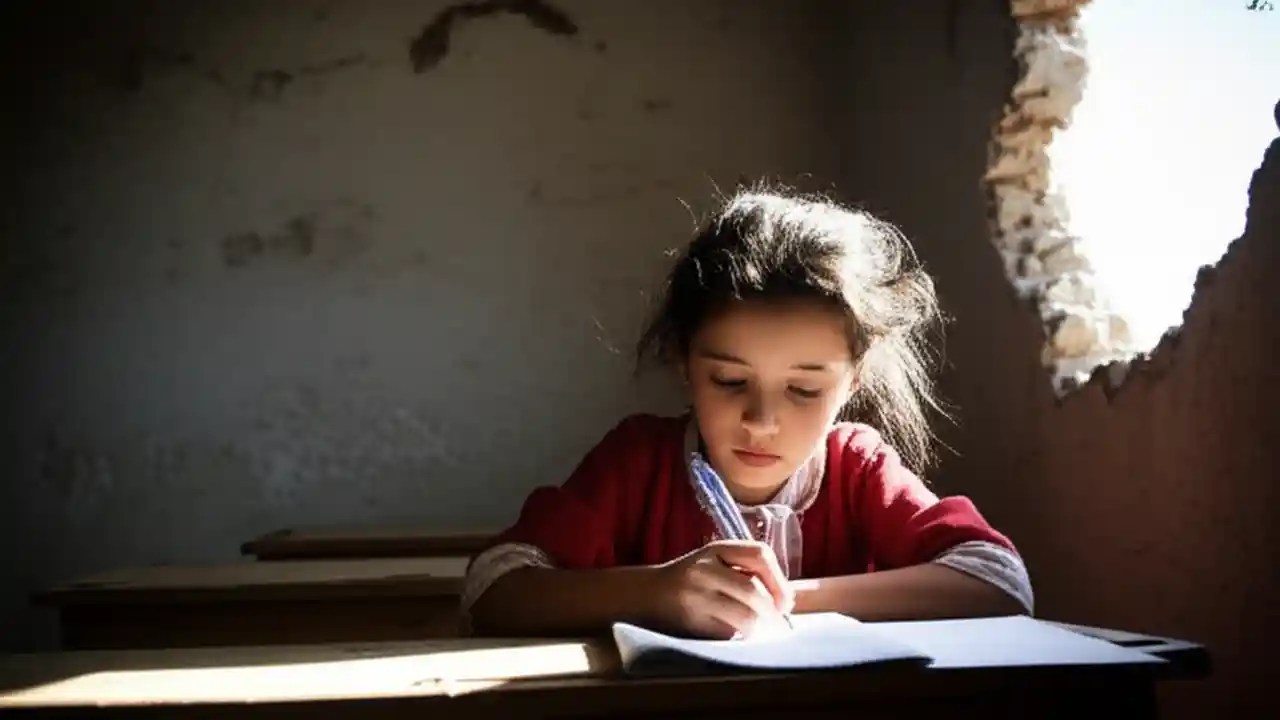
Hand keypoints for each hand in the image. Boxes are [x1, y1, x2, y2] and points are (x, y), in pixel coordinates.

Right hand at [649, 540, 794, 638]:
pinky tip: (739, 638)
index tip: (786, 603)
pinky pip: (728, 635)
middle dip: (774, 614)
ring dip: (760, 630)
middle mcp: (704, 570)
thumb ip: (747, 572)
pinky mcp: (691, 623)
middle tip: (781, 627)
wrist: (646, 595)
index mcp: (715, 549)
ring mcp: (695, 597)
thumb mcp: (715, 563)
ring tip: (763, 634)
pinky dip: (740, 639)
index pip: (759, 554)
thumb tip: (786, 602)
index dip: (779, 580)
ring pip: (744, 618)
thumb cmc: (691, 580)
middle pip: (753, 591)